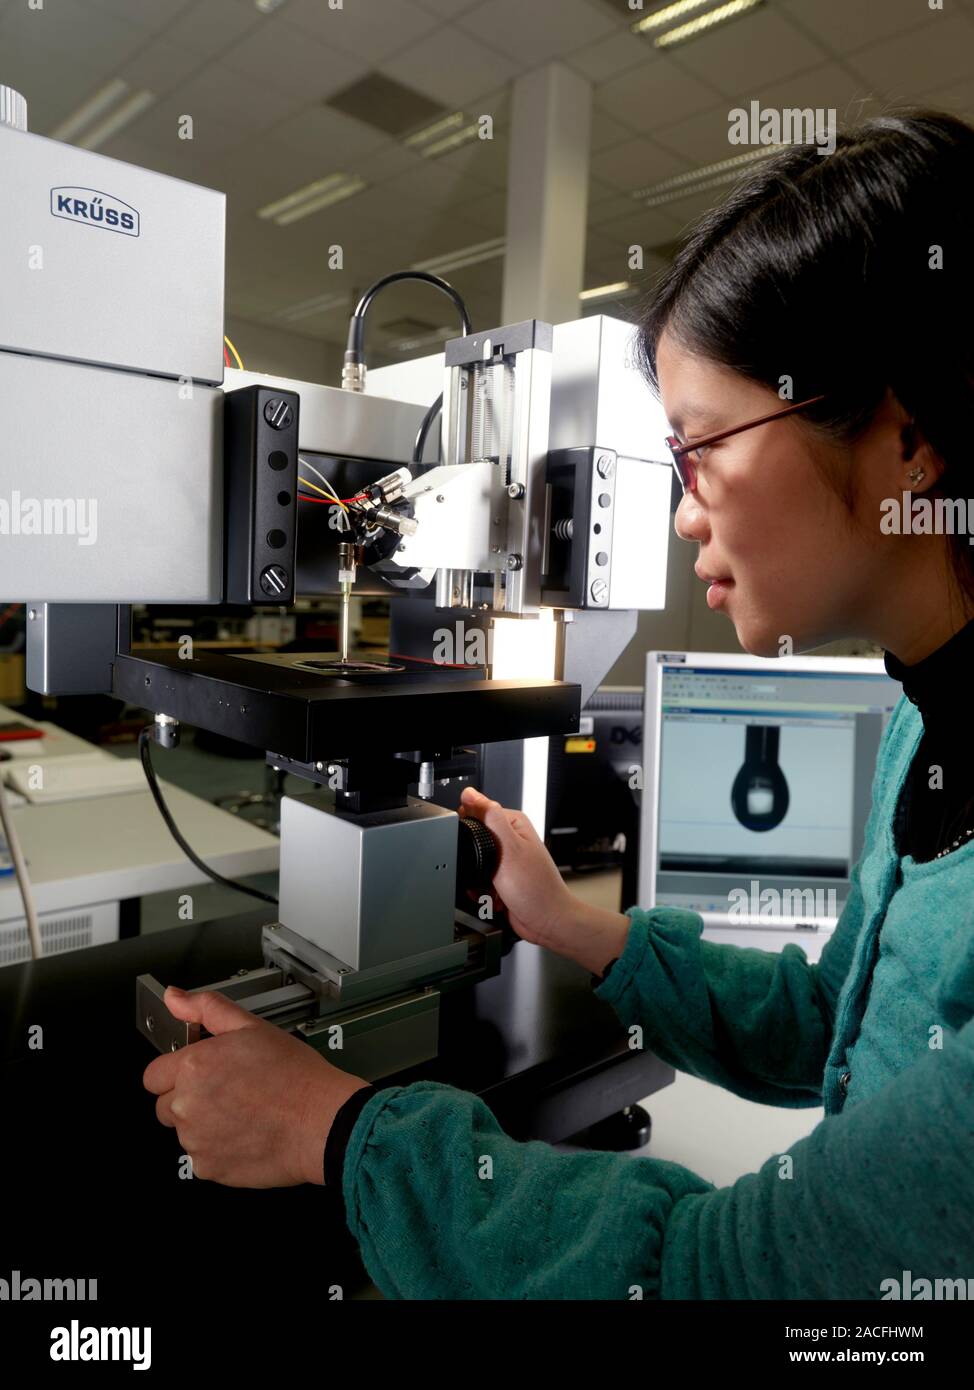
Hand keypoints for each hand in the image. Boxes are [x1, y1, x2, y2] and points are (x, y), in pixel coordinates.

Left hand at [143, 987, 370, 1187]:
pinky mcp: (209, 1168)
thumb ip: (207, 1008)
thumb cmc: (295, 1077)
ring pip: (185, 1132)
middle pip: (165, 1105)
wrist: (321, 1122)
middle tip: (228, 1091)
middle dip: (189, 1098)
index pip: (153, 1075)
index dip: (176, 1072)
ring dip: (204, 1124)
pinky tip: (246, 1133)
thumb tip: (176, 998)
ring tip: (243, 1111)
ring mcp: (196, 1140)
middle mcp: (187, 1105)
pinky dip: (219, 1149)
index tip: (199, 1074)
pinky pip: (202, 1158)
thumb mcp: (252, 1027)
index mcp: (193, 1067)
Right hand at [459, 786, 576, 947]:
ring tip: (492, 888)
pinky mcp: (501, 879)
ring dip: (477, 880)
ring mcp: (506, 860)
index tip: (474, 847)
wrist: (547, 922)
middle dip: (472, 861)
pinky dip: (481, 892)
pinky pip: (478, 881)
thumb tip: (471, 794)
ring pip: (472, 864)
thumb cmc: (536, 889)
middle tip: (487, 872)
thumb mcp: (508, 848)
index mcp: (514, 824)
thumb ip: (489, 818)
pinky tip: (493, 898)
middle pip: (472, 842)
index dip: (470, 831)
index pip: (478, 814)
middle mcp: (510, 839)